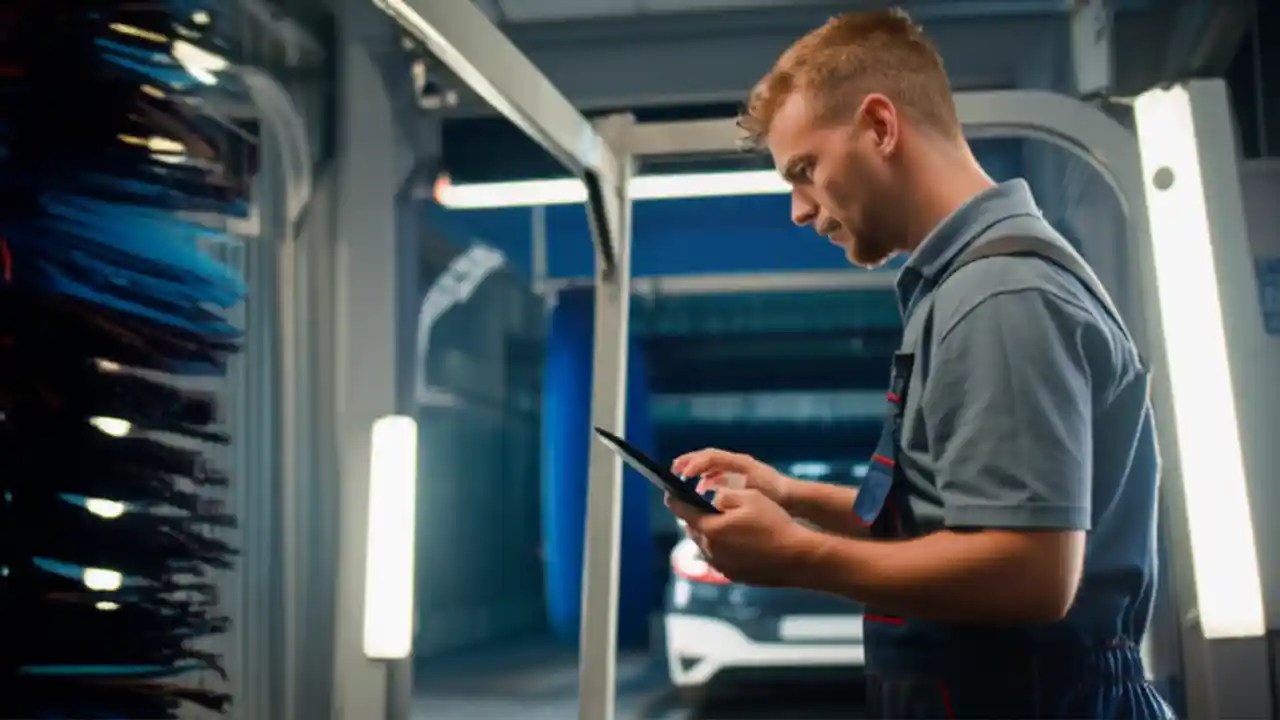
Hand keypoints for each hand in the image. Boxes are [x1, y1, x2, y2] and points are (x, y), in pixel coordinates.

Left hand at [665, 488, 812, 587]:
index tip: (669, 493)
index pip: (682, 512)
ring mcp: (721, 566)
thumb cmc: (774, 524)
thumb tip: (711, 498)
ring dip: (708, 533)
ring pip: (705, 545)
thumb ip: (724, 495)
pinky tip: (734, 540)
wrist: (797, 557)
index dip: (674, 500)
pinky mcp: (732, 575)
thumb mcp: (749, 497)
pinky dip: (721, 547)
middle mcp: (710, 550)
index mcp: (710, 529)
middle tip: (697, 506)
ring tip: (717, 523)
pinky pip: (719, 557)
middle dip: (693, 517)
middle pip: (693, 530)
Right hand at [671, 448, 794, 507]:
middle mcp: (736, 461)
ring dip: (695, 469)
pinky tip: (701, 490)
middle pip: (706, 456)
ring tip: (682, 480)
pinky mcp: (738, 476)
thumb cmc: (775, 494)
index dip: (695, 463)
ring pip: (709, 463)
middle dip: (688, 462)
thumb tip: (711, 496)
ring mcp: (737, 467)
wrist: (792, 496)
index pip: (711, 457)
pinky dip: (705, 478)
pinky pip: (716, 471)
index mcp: (739, 462)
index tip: (683, 474)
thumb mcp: (754, 493)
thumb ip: (733, 493)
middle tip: (674, 472)